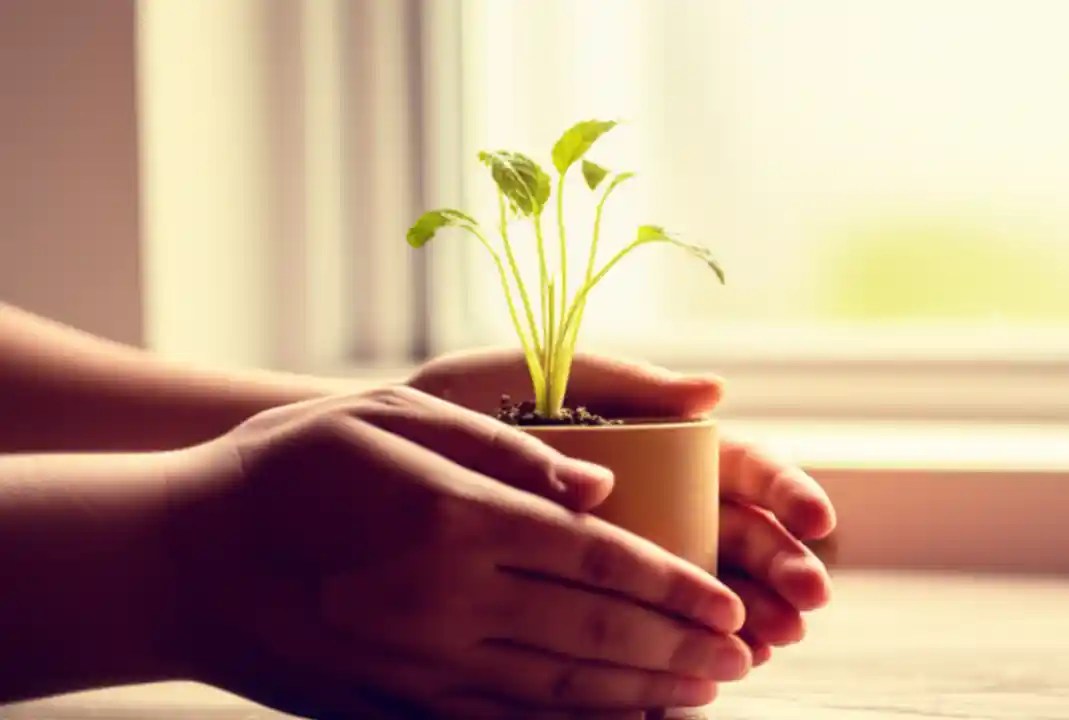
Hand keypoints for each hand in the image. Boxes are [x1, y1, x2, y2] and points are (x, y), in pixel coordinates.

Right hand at [169, 386, 751, 718]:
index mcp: (456, 519)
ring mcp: (424, 662)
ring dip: (642, 692)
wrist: (181, 560)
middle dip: (678, 644)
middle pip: (595, 628)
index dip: (672, 582)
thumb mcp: (387, 417)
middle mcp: (450, 600)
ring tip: (704, 691)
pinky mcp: (400, 702)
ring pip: (561, 686)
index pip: (597, 557)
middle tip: (742, 651)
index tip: (728, 599)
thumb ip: (502, 451)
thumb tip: (602, 487)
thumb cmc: (285, 469)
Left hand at [411, 349, 837, 666]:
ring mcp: (633, 552)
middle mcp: (657, 500)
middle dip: (781, 568)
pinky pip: (653, 625)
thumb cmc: (465, 408)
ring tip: (772, 643)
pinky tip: (716, 670)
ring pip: (713, 587)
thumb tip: (714, 389)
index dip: (785, 492)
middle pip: (741, 536)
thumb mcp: (543, 378)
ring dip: (753, 615)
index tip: (816, 520)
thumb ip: (625, 381)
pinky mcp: (595, 598)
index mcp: (660, 443)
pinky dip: (688, 647)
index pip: (742, 468)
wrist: (378, 462)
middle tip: (803, 602)